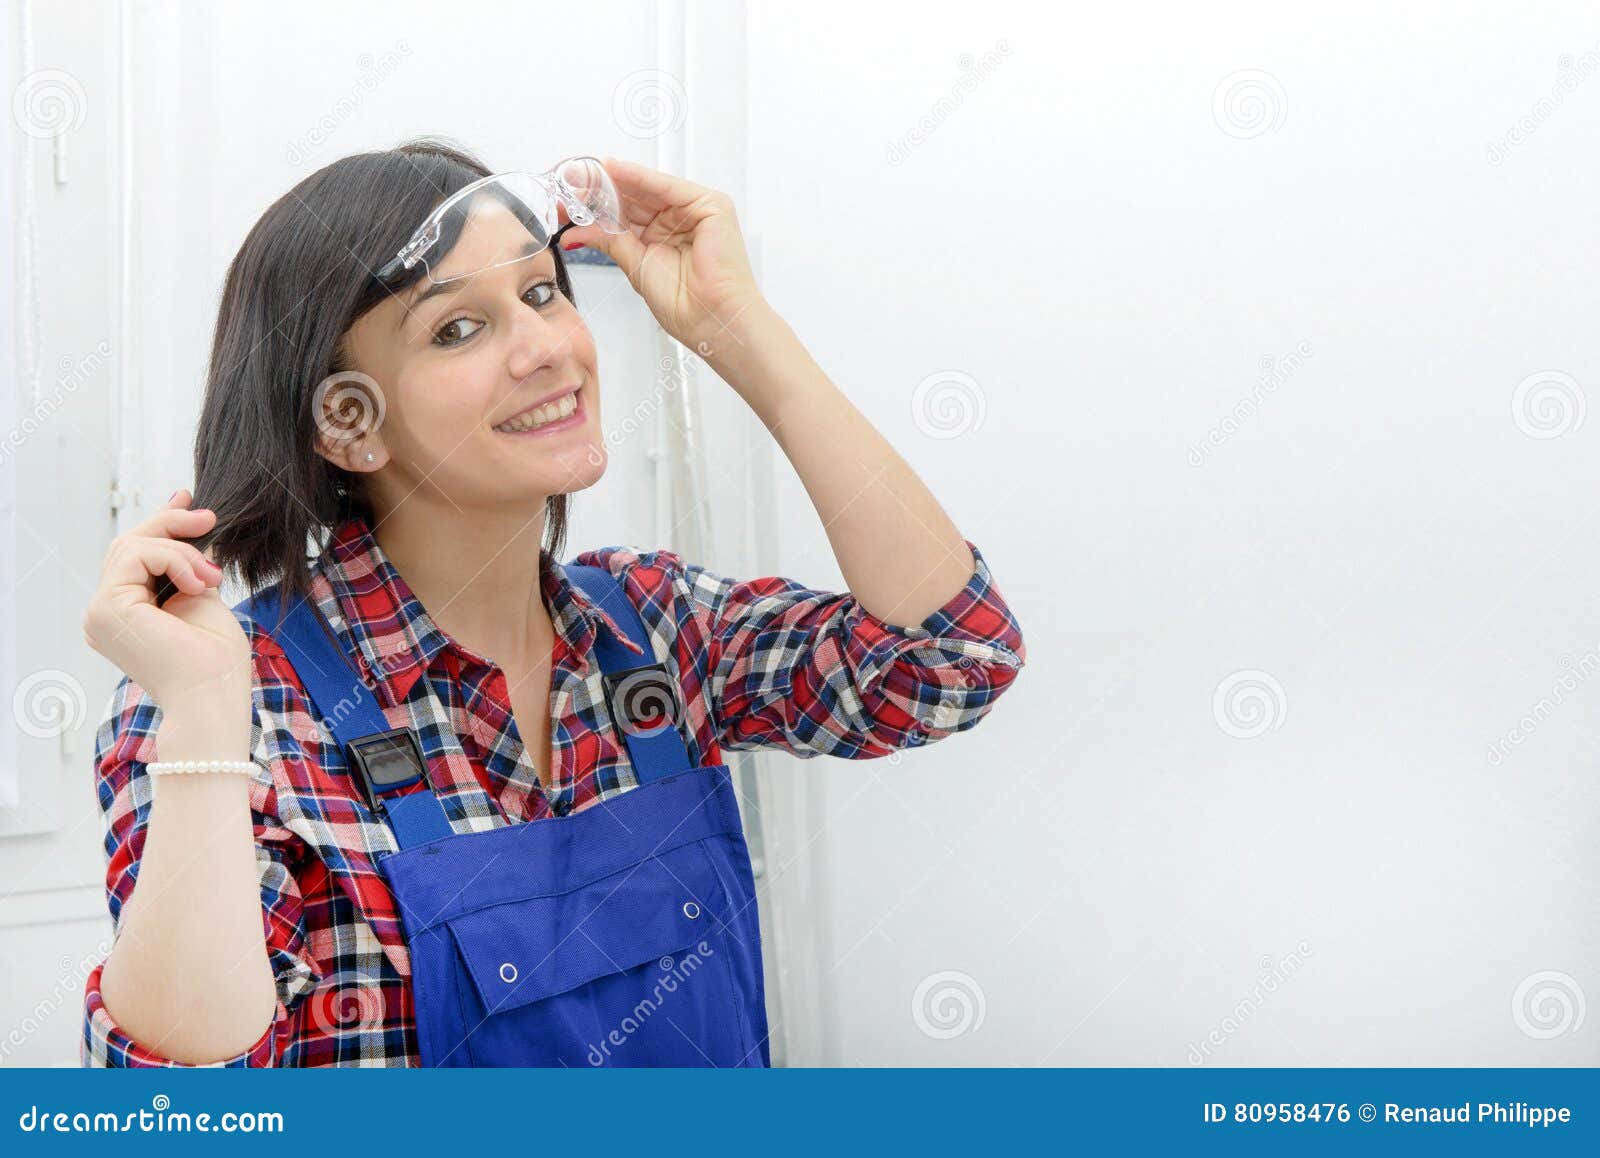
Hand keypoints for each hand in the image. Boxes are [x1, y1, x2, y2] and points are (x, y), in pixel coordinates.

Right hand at [82, 489, 251, 712]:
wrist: (213, 693)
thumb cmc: (215, 659)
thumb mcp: (203, 596)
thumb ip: (189, 565)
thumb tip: (194, 522)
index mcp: (126, 615)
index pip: (134, 557)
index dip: (161, 523)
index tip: (189, 498)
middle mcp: (105, 614)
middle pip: (129, 546)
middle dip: (171, 524)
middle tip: (209, 517)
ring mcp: (100, 612)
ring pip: (133, 547)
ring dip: (182, 550)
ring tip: (212, 576)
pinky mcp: (106, 607)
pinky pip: (137, 556)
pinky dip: (174, 560)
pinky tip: (199, 582)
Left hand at [561, 158, 764, 354]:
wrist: (712, 321)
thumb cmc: (685, 306)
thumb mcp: (635, 266)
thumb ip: (609, 241)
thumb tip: (575, 233)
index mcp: (663, 238)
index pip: (626, 213)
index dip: (596, 206)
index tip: (567, 202)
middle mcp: (679, 221)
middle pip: (634, 197)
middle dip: (600, 191)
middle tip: (567, 183)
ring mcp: (696, 211)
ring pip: (648, 188)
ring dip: (614, 181)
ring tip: (583, 176)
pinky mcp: (711, 205)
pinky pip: (667, 186)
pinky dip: (639, 177)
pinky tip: (613, 170)